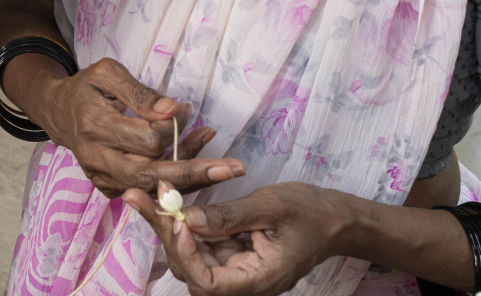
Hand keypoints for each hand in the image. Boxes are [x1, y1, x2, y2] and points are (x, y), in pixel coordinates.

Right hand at [17, 56, 243, 197]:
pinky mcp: (107, 187)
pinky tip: (191, 161)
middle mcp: (95, 158)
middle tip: (234, 168)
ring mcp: (100, 177)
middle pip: (152, 174)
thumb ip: (140, 92)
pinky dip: (173, 181)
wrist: (59, 111)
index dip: (173, 128)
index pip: (147, 140)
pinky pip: (146, 190)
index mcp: (94, 125)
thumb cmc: (87, 87)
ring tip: (222, 164)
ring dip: (190, 176)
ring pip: (152, 187)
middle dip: (196, 172)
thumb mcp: (108, 73)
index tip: (187, 109)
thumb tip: (172, 111)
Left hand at [129, 180, 348, 295]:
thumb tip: (186, 218)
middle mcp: (244, 283)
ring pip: (191, 259)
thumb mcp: (271, 206)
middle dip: (167, 235)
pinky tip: (168, 200)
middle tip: (144, 196)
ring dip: (170, 228)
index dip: (186, 255)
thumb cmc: (310, 212)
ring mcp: (236, 271)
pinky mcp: (232, 256)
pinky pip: (201, 246)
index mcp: (259, 280)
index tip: (178, 220)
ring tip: (151, 194)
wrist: (335, 219)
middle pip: (192, 271)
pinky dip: (184, 224)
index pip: (209, 284)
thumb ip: (228, 216)